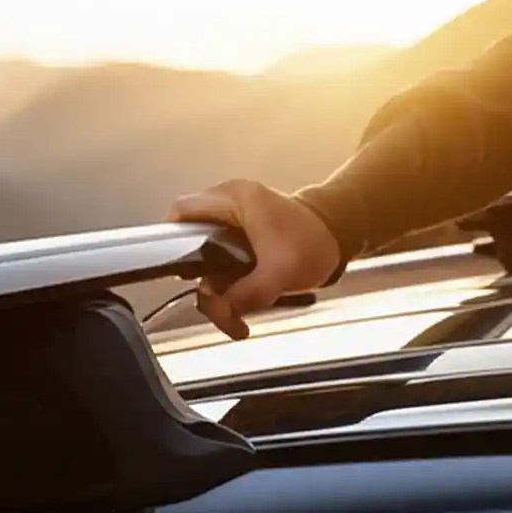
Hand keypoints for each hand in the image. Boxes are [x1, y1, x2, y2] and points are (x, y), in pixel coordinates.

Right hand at [165, 179, 340, 339]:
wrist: (341, 234)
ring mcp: (234, 220)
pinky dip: (229, 284)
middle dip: (203, 279)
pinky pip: (221, 261)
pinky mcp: (242, 235)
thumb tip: (220, 310)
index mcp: (232, 199)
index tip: (181, 271)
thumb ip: (248, 293)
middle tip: (220, 303)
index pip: (181, 212)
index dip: (171, 241)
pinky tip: (244, 301)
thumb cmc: (313, 242)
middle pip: (190, 242)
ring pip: (206, 259)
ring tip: (238, 313)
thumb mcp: (281, 271)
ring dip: (219, 289)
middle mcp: (227, 205)